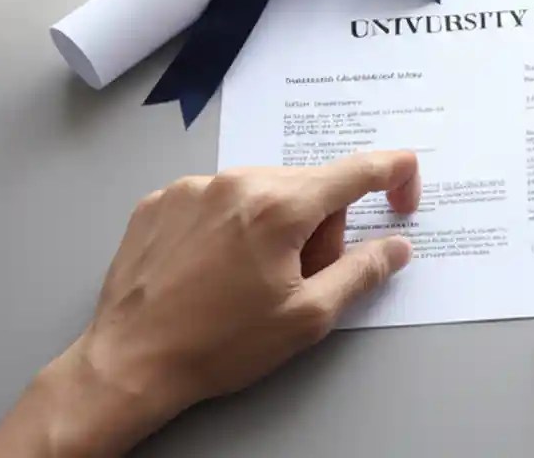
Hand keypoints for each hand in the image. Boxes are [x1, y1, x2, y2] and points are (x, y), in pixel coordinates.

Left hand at [0, 151, 420, 456]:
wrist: (129, 363)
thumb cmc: (219, 345)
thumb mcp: (307, 317)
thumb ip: (361, 272)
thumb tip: (395, 246)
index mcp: (280, 206)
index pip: (360, 169)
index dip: (397, 176)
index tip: (404, 199)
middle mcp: (237, 182)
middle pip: (310, 186)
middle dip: (321, 225)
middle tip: (302, 277)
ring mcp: (194, 188)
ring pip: (264, 190)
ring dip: (276, 225)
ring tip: (250, 279)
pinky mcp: (160, 201)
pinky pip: (219, 198)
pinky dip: (232, 225)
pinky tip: (215, 268)